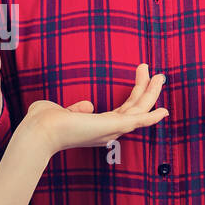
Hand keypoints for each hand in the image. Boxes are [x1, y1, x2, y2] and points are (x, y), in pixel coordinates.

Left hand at [22, 63, 168, 156]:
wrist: (39, 131)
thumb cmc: (43, 123)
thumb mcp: (63, 110)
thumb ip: (76, 108)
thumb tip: (89, 104)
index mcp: (97, 127)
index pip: (122, 111)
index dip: (135, 96)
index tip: (142, 77)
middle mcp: (107, 131)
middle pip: (135, 109)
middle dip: (147, 90)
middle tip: (158, 74)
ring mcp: (111, 129)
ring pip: (139, 110)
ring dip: (151, 93)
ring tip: (161, 76)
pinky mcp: (113, 126)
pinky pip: (139, 121)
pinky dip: (152, 116)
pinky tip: (164, 111)